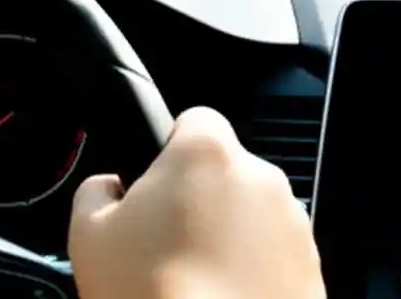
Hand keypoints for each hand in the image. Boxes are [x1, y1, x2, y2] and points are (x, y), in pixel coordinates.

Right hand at [68, 106, 323, 298]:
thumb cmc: (151, 295)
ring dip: (226, 235)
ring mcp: (294, 229)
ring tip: (190, 280)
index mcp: (206, 155)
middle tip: (161, 241)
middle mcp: (261, 180)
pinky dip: (251, 272)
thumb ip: (96, 190)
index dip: (166, 149)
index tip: (151, 184)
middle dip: (197, 198)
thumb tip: (109, 189)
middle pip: (223, 171)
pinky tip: (219, 298)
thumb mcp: (86, 233)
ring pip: (250, 216)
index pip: (192, 119)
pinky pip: (273, 257)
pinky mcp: (313, 273)